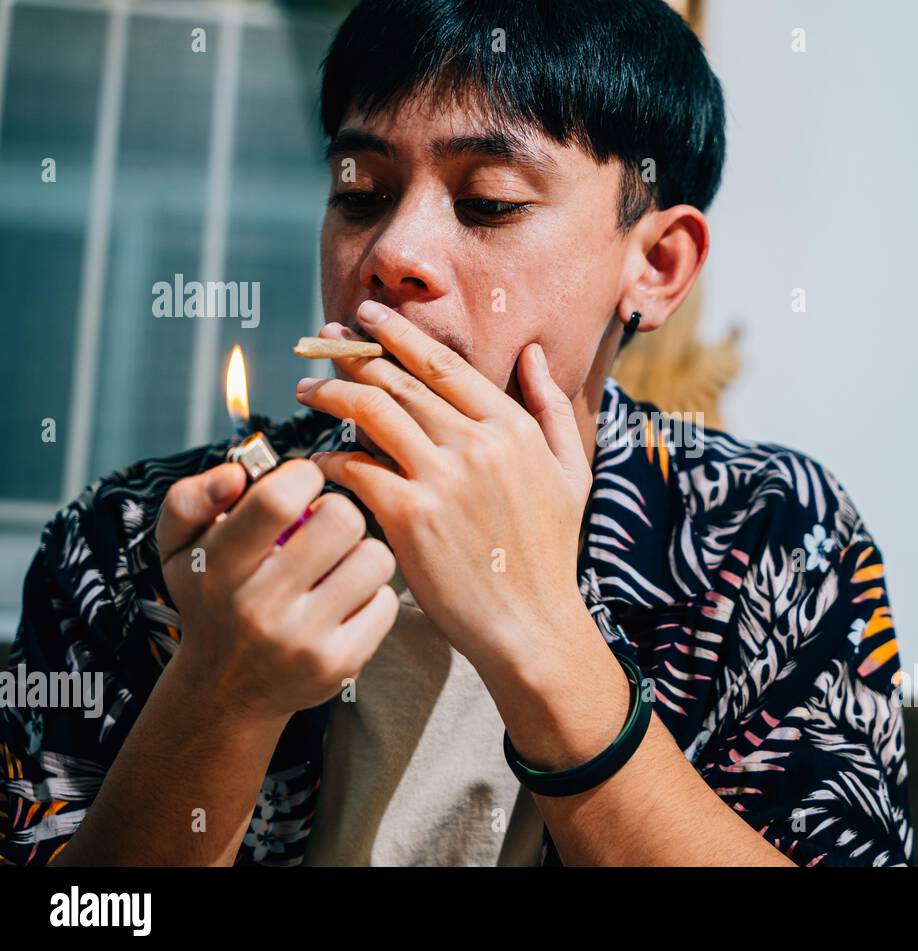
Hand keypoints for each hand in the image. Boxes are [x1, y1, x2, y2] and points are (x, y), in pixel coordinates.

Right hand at [156, 458, 398, 720]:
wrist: (225, 690)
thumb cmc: (211, 601)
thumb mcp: (177, 548)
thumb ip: (191, 498)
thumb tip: (235, 474)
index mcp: (218, 568)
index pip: (277, 500)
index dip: (302, 477)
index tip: (301, 485)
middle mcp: (259, 607)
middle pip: (342, 520)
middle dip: (338, 512)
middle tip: (322, 528)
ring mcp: (303, 639)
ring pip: (375, 558)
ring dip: (361, 553)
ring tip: (336, 565)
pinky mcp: (338, 664)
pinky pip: (386, 601)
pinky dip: (371, 595)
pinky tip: (344, 601)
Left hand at [294, 301, 594, 686]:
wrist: (532, 624)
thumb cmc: (549, 553)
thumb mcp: (570, 472)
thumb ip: (551, 408)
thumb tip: (534, 354)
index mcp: (512, 428)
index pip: (443, 366)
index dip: (398, 335)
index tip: (368, 317)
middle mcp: (476, 443)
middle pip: (399, 381)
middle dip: (353, 353)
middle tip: (320, 338)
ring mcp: (442, 478)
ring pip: (371, 413)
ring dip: (331, 392)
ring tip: (306, 388)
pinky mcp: (410, 517)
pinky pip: (355, 468)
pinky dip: (330, 457)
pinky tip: (316, 457)